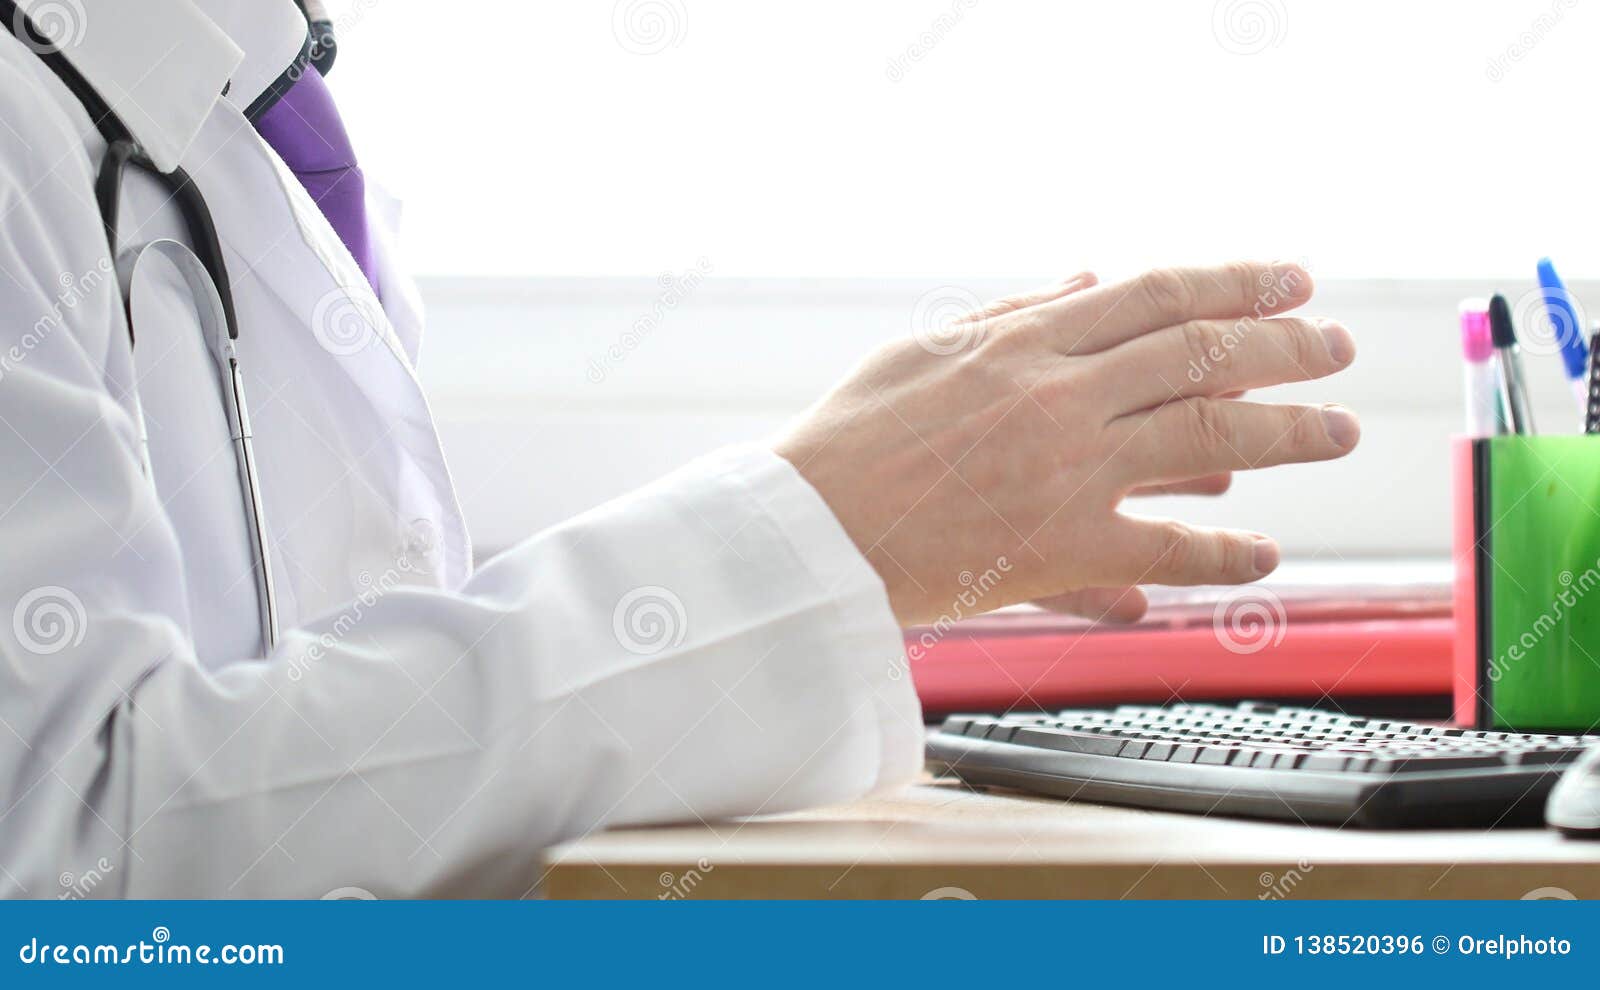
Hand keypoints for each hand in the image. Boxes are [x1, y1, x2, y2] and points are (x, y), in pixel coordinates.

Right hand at [774, 261, 1357, 626]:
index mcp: (1024, 341)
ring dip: (1289, 429)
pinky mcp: (1061, 549)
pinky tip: (1264, 555)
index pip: (1157, 293)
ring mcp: (1067, 472)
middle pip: (1203, 354)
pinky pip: (1168, 550)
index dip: (1236, 281)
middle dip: (1286, 344)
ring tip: (1337, 428)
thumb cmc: (852, 441)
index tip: (1289, 280)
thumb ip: (1015, 311)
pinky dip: (1225, 554)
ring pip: (1210, 438)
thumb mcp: (926, 350)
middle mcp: (1058, 396)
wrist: (808, 533)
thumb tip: (1089, 279)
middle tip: (1334, 347)